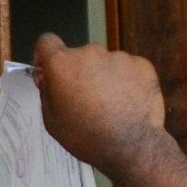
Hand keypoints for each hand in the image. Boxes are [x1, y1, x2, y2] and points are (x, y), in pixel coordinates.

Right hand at [32, 33, 167, 174]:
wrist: (131, 144)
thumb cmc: (85, 135)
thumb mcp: (51, 120)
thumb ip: (46, 92)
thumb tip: (48, 77)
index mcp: (62, 63)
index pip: (46, 41)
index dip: (45, 55)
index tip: (49, 72)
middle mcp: (89, 52)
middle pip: (78, 56)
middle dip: (77, 72)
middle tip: (83, 99)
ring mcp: (118, 57)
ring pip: (104, 63)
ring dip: (102, 76)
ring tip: (110, 104)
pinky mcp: (142, 64)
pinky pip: (127, 68)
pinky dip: (125, 80)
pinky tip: (127, 102)